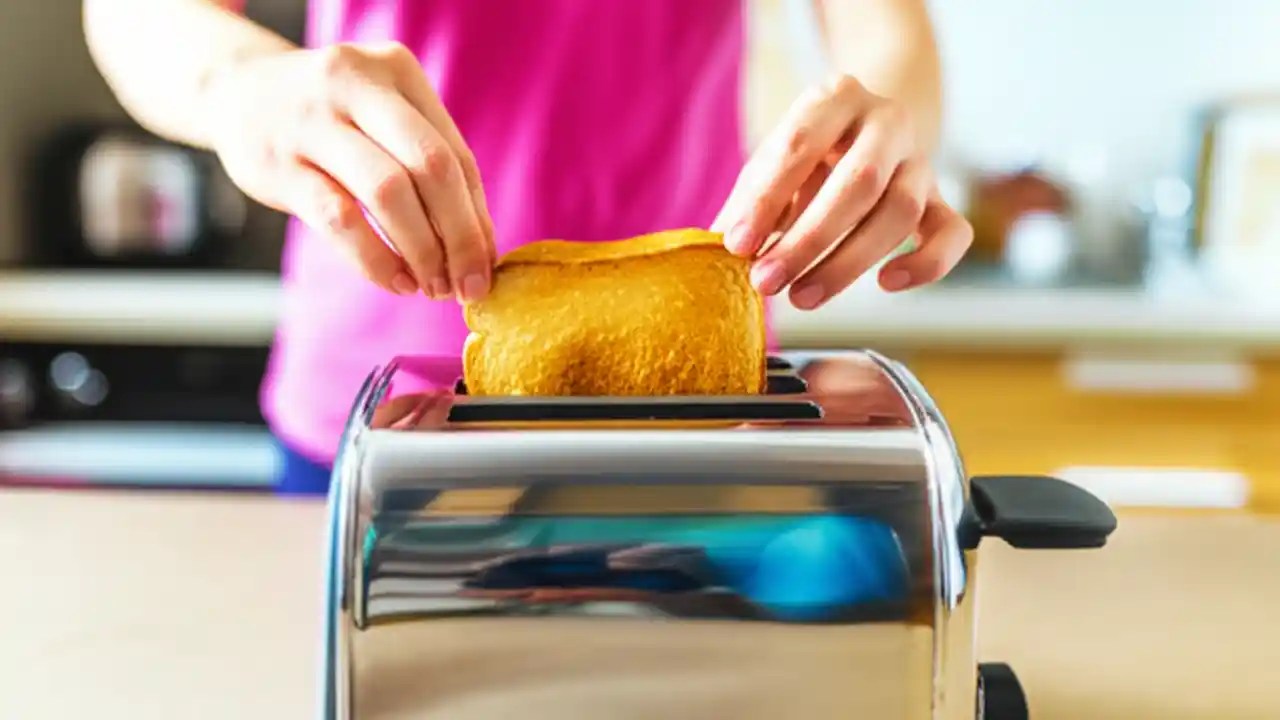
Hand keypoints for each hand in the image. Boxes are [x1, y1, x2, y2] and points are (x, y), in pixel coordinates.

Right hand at [205, 42, 494, 299]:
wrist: (235, 93)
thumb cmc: (328, 117)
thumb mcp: (380, 114)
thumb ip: (426, 164)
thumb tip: (479, 246)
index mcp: (397, 70)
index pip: (456, 155)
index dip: (478, 218)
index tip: (486, 264)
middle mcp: (357, 84)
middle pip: (432, 168)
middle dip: (461, 237)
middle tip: (468, 285)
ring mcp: (313, 121)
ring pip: (388, 193)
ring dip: (421, 251)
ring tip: (431, 287)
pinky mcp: (279, 163)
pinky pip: (341, 219)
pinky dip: (376, 259)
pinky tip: (395, 280)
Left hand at [712, 74, 971, 309]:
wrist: (871, 126)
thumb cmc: (809, 153)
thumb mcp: (773, 163)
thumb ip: (748, 203)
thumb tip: (715, 251)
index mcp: (836, 97)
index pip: (800, 145)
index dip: (765, 200)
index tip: (736, 246)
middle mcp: (887, 121)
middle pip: (857, 183)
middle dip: (807, 241)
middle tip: (765, 283)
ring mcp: (921, 160)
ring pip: (900, 212)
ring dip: (848, 263)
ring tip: (802, 298)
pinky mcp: (943, 198)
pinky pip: (953, 233)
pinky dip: (926, 264)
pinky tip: (886, 284)